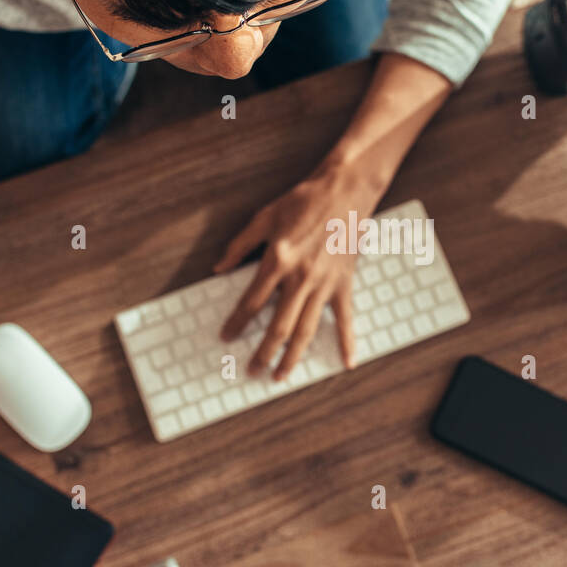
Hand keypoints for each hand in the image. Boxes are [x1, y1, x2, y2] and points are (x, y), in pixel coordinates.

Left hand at [216, 163, 382, 379]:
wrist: (345, 190)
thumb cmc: (304, 200)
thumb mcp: (264, 217)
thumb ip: (240, 245)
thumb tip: (219, 268)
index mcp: (278, 261)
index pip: (252, 301)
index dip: (237, 322)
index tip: (226, 337)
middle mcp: (300, 278)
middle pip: (278, 325)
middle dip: (263, 352)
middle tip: (251, 370)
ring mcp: (324, 284)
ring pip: (306, 329)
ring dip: (292, 356)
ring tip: (281, 376)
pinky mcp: (344, 283)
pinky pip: (344, 318)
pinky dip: (347, 341)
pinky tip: (346, 362)